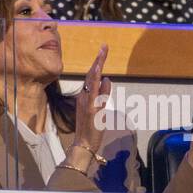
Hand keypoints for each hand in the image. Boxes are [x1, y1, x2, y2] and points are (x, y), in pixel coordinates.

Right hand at [70, 45, 110, 160]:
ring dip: (98, 66)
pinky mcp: (91, 109)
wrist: (83, 145)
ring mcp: (87, 102)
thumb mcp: (100, 109)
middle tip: (104, 47)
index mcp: (86, 97)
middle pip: (92, 74)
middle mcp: (84, 97)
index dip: (98, 64)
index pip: (92, 77)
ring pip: (92, 81)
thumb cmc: (91, 129)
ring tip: (102, 53)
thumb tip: (108, 80)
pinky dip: (96, 81)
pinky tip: (100, 71)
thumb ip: (104, 95)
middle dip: (99, 60)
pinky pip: (94, 93)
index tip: (103, 52)